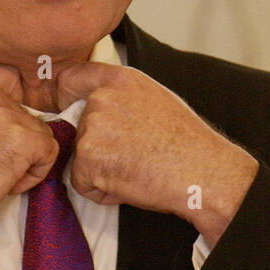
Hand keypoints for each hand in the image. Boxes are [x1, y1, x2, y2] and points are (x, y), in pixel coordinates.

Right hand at [0, 64, 57, 264]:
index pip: (7, 76)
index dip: (15, 103)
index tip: (4, 133)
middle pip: (28, 113)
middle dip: (17, 143)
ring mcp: (5, 114)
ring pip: (41, 134)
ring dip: (25, 162)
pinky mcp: (22, 139)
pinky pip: (48, 154)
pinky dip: (33, 176)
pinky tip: (4, 187)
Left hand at [54, 63, 258, 246]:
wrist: (203, 172)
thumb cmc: (187, 144)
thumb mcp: (155, 100)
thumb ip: (122, 97)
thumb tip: (96, 104)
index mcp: (119, 80)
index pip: (71, 78)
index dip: (66, 98)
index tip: (68, 109)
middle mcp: (101, 98)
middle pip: (75, 126)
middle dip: (96, 147)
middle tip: (132, 154)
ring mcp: (93, 127)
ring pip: (79, 157)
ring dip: (101, 171)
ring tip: (136, 169)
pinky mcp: (89, 157)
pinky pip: (82, 182)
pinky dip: (102, 191)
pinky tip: (131, 183)